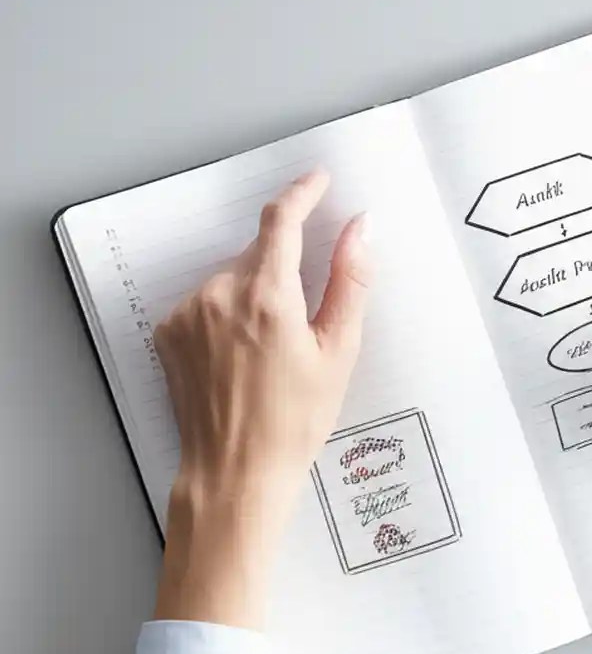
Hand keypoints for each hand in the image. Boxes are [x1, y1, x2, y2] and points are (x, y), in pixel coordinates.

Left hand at [152, 169, 370, 627]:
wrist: (234, 473)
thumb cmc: (294, 422)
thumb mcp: (338, 351)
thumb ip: (350, 281)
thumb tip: (360, 229)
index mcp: (267, 296)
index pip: (283, 220)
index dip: (303, 192)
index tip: (319, 181)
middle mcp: (219, 294)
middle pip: (259, 253)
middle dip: (285, 267)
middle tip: (306, 317)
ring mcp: (188, 313)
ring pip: (232, 277)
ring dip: (256, 291)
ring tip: (273, 348)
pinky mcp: (169, 332)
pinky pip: (206, 301)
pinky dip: (228, 312)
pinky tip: (243, 355)